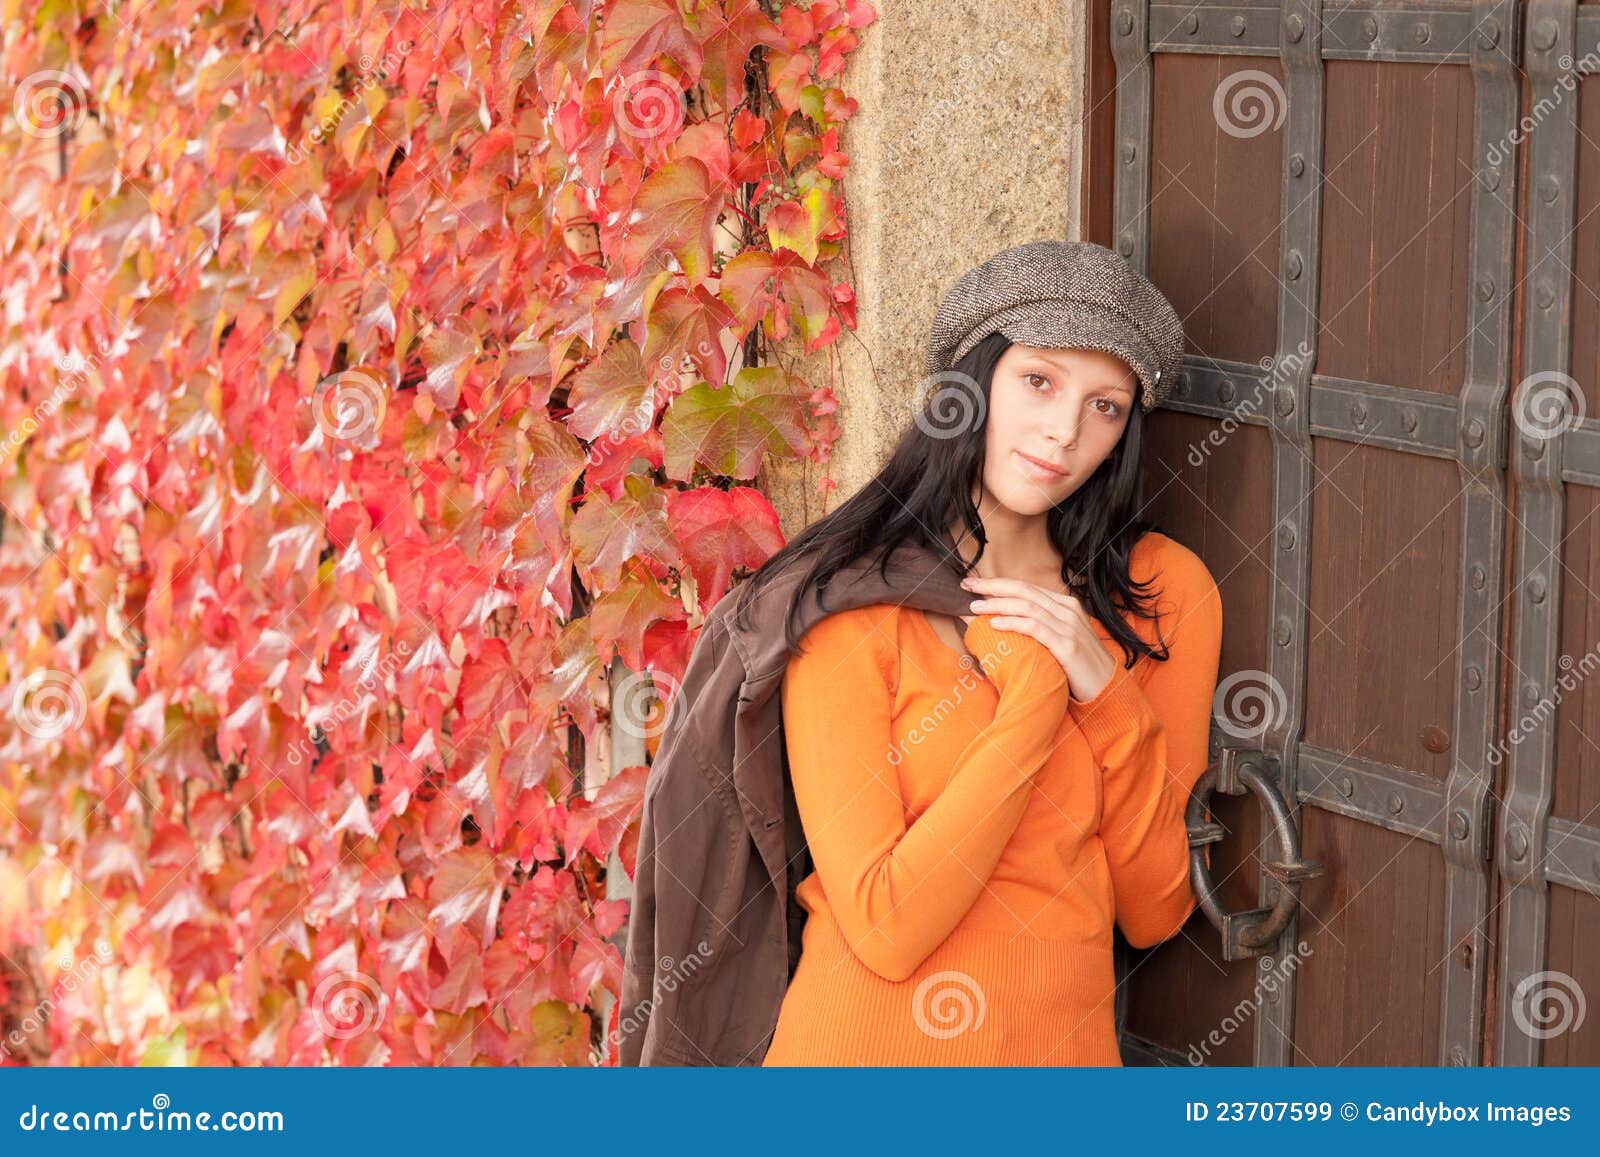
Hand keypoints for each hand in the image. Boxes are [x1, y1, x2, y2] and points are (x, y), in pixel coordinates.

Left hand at [959, 573, 1118, 701]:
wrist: (1106, 688)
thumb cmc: (1077, 665)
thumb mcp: (1060, 638)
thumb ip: (1039, 625)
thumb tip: (1003, 619)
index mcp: (1065, 605)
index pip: (1027, 587)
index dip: (999, 583)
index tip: (975, 583)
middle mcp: (1067, 611)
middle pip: (1024, 591)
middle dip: (993, 586)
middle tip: (967, 585)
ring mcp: (1069, 627)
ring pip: (1027, 607)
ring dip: (998, 605)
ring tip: (974, 607)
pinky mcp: (1067, 645)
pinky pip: (1035, 628)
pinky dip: (1013, 623)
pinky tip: (995, 624)